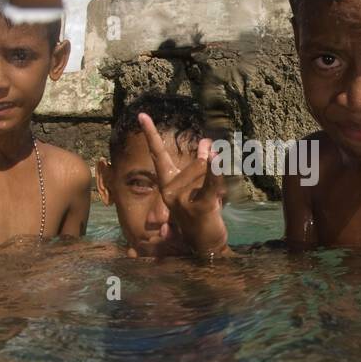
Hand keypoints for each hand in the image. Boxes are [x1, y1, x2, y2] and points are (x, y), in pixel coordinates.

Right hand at [138, 112, 228, 256]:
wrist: (206, 247)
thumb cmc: (201, 216)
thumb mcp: (198, 187)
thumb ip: (201, 164)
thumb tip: (206, 141)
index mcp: (167, 184)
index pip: (158, 155)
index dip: (151, 134)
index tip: (142, 115)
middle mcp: (170, 191)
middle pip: (197, 164)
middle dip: (211, 175)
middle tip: (210, 197)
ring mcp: (183, 200)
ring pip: (207, 172)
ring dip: (218, 185)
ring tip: (214, 204)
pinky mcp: (200, 207)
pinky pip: (212, 184)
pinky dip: (216, 171)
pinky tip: (217, 157)